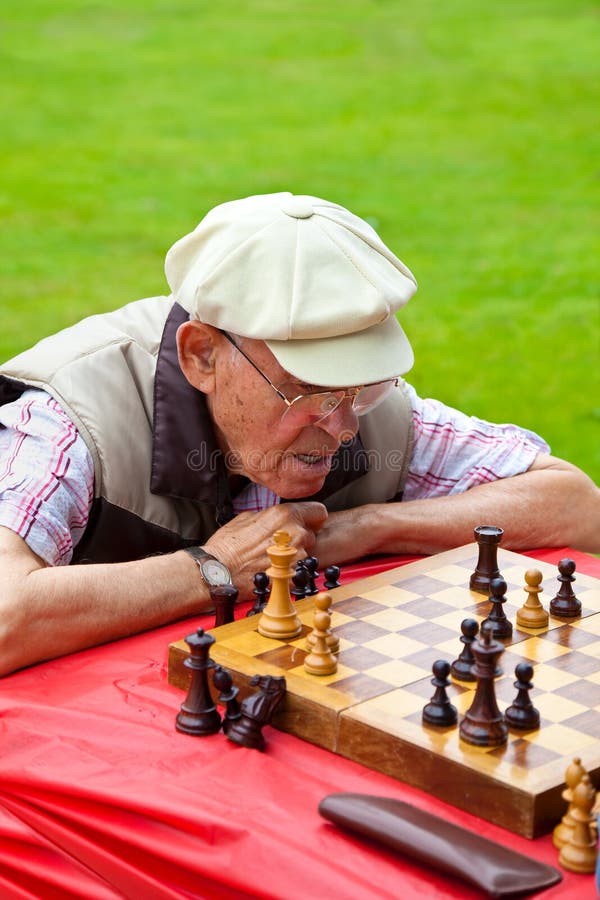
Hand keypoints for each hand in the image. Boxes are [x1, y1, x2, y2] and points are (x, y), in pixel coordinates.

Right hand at [202, 502, 327, 598]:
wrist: (218, 572)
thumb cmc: (227, 545)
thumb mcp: (246, 517)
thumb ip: (269, 514)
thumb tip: (276, 516)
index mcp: (285, 515)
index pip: (319, 512)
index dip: (312, 519)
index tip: (306, 524)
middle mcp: (296, 533)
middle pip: (312, 535)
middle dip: (300, 540)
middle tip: (279, 546)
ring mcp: (297, 557)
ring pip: (306, 555)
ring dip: (294, 557)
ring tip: (271, 560)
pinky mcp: (293, 577)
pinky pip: (299, 573)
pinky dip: (289, 574)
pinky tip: (272, 572)